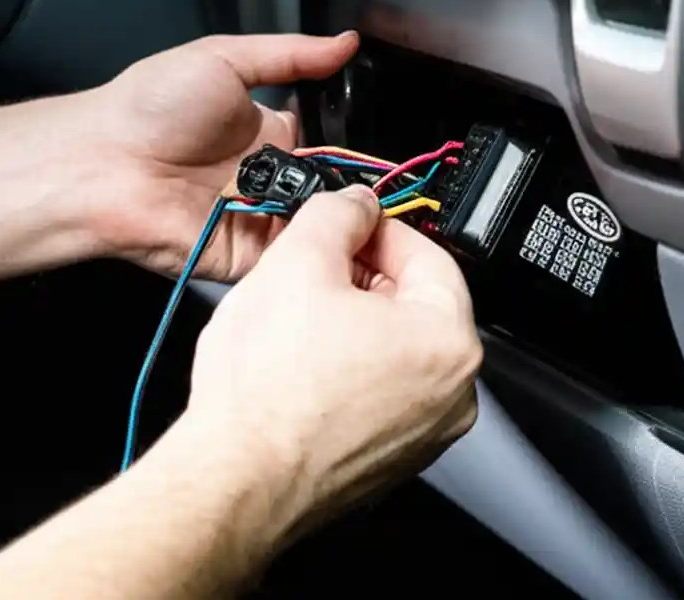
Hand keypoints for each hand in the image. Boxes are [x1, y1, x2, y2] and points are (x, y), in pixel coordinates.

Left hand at [84, 32, 359, 280]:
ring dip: (330, 215)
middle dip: (348, 185)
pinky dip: (305, 247)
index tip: (376, 143)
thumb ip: (291, 54)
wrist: (103, 162)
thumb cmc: (151, 106)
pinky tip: (316, 229)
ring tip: (343, 203)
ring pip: (316, 226)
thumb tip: (349, 43)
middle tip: (367, 178)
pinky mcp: (245, 258)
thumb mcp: (224, 59)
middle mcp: (265, 180)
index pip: (327, 144)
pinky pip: (289, 259)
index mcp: (265, 134)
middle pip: (329, 188)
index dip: (350, 144)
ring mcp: (257, 221)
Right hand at [181, 186, 481, 542]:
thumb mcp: (296, 263)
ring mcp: (420, 436)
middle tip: (308, 268)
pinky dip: (341, 370)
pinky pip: (373, 394)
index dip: (376, 228)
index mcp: (448, 343)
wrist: (233, 479)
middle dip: (358, 277)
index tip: (344, 222)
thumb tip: (351, 205)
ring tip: (292, 319)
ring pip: (390, 351)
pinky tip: (294, 366)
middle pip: (411, 305)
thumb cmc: (267, 393)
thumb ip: (335, 215)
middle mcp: (450, 397)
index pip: (428, 256)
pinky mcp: (383, 461)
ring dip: (347, 323)